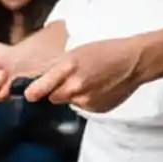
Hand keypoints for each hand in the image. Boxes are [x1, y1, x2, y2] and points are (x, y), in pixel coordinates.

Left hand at [23, 37, 146, 112]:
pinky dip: (87, 99)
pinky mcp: (97, 109)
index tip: (28, 94)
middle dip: (55, 91)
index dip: (33, 92)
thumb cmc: (104, 52)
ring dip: (72, 95)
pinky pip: (83, 106)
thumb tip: (40, 81)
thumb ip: (58, 69)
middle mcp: (76, 86)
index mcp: (68, 67)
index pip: (41, 88)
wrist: (134, 61)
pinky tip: (98, 88)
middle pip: (53, 97)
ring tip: (88, 81)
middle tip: (67, 80)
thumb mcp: (76, 53)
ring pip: (68, 102)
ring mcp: (87, 100)